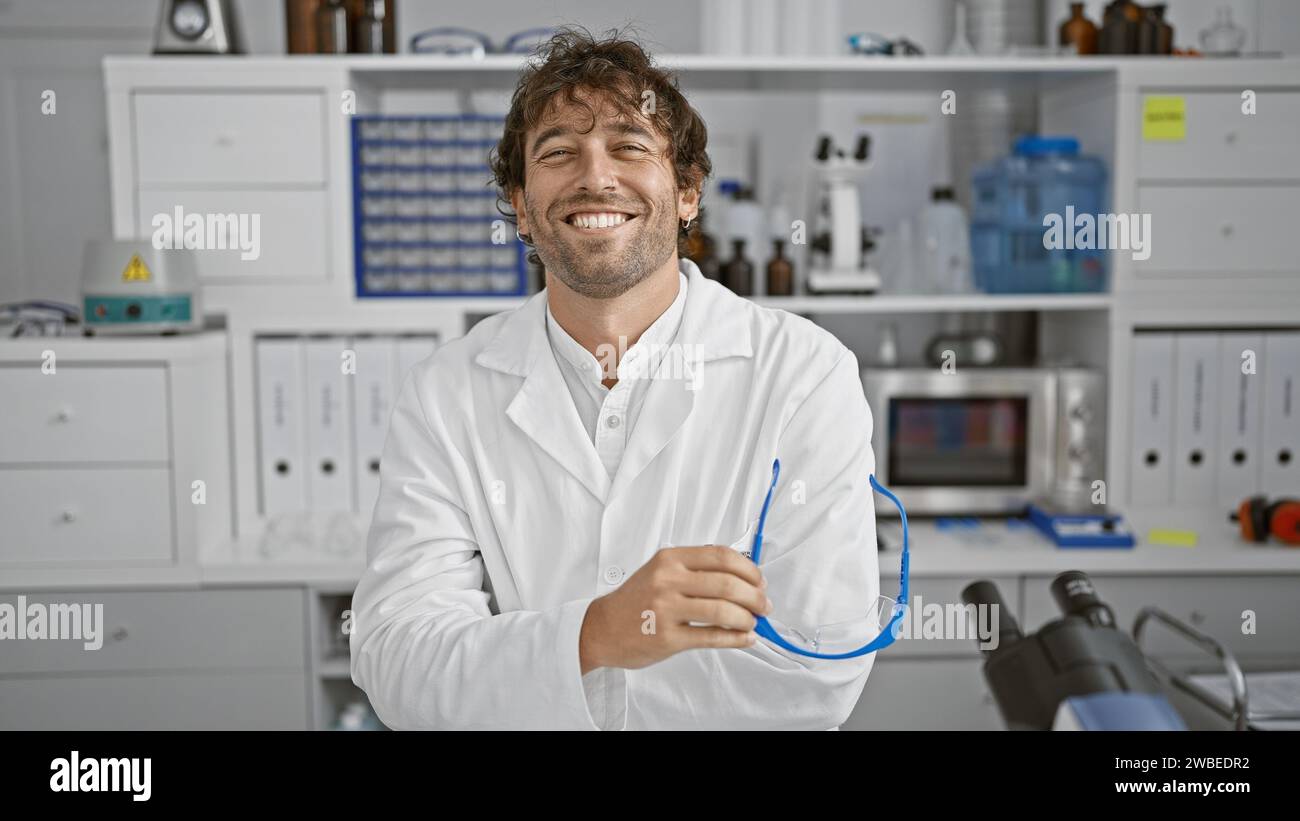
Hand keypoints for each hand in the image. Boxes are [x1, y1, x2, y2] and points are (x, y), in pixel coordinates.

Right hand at [578, 545, 771, 673]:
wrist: (602, 628)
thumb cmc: (637, 599)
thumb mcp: (661, 571)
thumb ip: (696, 569)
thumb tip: (744, 577)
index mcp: (670, 559)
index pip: (721, 557)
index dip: (749, 569)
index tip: (760, 581)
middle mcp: (668, 580)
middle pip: (727, 584)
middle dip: (755, 596)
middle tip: (764, 605)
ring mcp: (666, 609)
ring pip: (723, 611)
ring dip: (747, 618)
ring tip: (754, 623)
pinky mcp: (667, 638)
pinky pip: (712, 637)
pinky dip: (736, 638)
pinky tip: (745, 638)